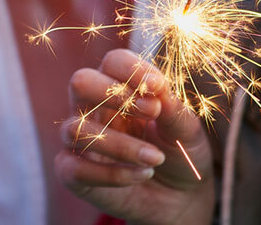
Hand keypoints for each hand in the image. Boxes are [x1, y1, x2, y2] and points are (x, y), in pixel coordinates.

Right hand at [55, 49, 214, 224]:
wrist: (181, 198)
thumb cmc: (180, 153)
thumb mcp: (187, 130)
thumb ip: (174, 109)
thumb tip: (159, 89)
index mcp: (121, 87)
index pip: (113, 62)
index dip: (133, 70)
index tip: (159, 87)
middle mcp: (95, 108)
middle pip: (80, 82)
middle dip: (113, 93)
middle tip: (153, 112)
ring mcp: (80, 140)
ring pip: (77, 129)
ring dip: (121, 144)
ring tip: (156, 158)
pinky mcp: (73, 173)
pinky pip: (74, 168)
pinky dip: (111, 174)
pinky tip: (142, 174)